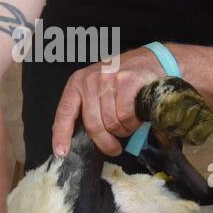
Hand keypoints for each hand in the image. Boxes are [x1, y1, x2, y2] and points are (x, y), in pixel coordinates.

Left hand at [50, 46, 165, 156]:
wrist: (151, 60)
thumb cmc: (122, 78)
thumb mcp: (98, 88)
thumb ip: (88, 108)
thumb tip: (82, 139)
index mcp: (77, 83)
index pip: (64, 112)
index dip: (61, 135)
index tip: (61, 152)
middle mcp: (90, 80)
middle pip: (93, 125)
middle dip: (105, 142)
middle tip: (114, 148)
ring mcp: (108, 79)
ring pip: (112, 123)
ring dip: (123, 131)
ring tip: (128, 122)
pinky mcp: (127, 81)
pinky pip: (126, 116)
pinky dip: (133, 123)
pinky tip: (137, 116)